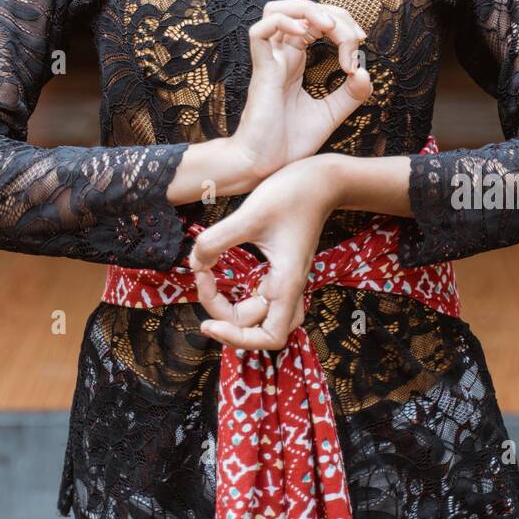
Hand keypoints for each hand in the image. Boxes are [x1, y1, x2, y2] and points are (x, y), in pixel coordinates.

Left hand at [188, 155, 341, 349]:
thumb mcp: (248, 216)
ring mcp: (288, 279)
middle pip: (256, 326)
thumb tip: (195, 264)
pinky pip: (261, 295)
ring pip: (260, 314)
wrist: (323, 179)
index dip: (237, 339)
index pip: (270, 338)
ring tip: (209, 281)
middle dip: (223, 312)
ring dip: (232, 306)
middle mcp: (290, 288)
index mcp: (287, 284)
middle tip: (202, 277)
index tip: (209, 321)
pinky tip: (223, 273)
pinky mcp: (284, 268)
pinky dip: (240, 292)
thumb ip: (216, 242)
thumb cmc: (293, 195)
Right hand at [229, 0, 372, 186]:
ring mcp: (269, 60)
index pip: (317, 23)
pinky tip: (305, 34)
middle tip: (354, 37)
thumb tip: (365, 71)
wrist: (266, 166)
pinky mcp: (261, 71)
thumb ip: (350, 94)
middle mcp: (282, 55)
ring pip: (275, 9)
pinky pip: (260, 32)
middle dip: (334, 14)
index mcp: (295, 60)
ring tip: (330, 27)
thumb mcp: (331, 114)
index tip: (359, 52)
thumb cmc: (289, 142)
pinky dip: (283, 22)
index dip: (344, 27)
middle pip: (301, 9)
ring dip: (307, 10)